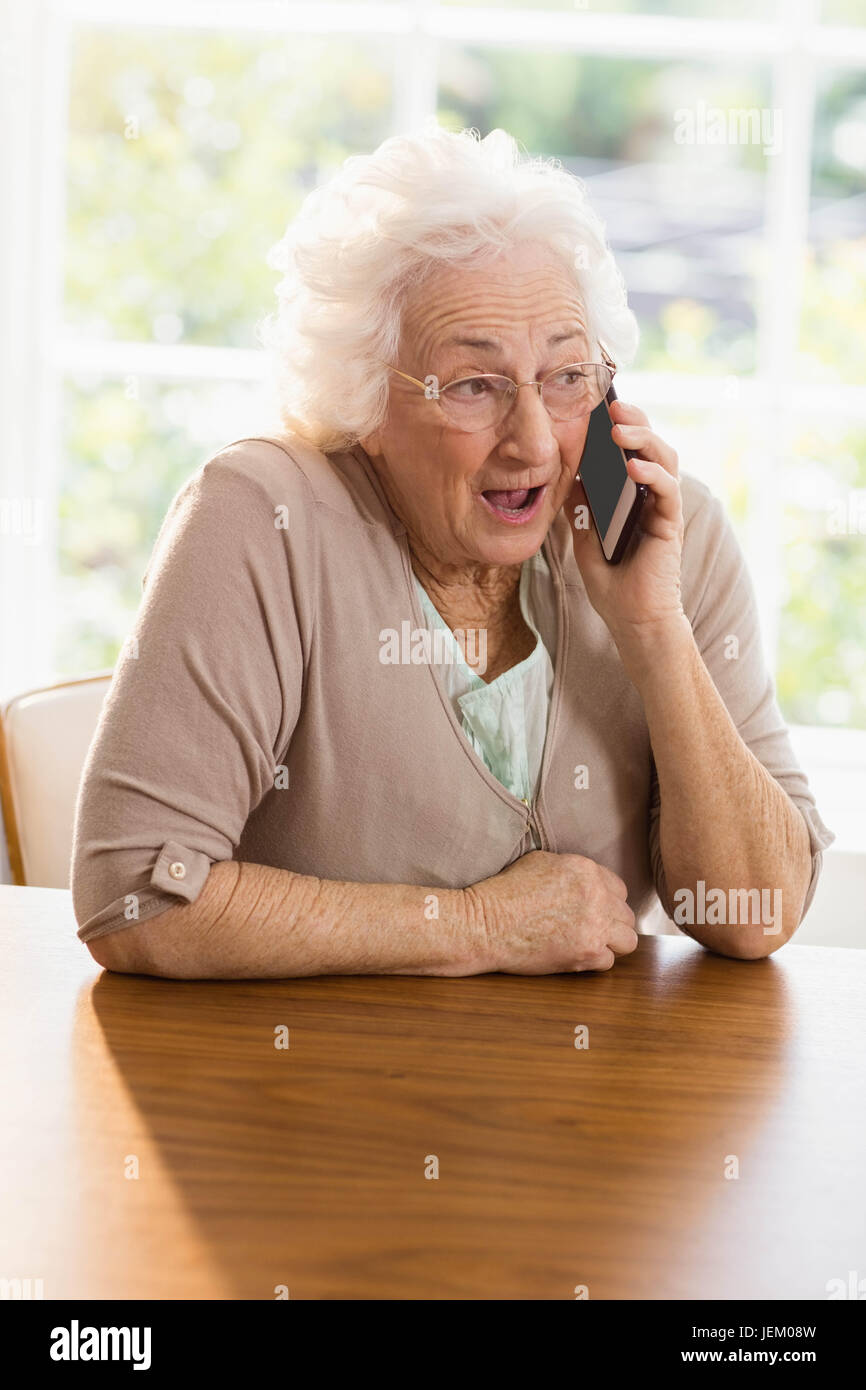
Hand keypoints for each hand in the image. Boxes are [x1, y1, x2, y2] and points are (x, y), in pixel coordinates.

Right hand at [464, 850, 637, 974]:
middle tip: (590, 930)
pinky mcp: (587, 953)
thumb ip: (572, 869)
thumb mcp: (539, 862)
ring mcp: (595, 926)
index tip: (594, 911)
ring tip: (589, 944)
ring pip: (628, 940)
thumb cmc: (504, 892)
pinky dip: (594, 961)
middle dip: (611, 923)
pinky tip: (574, 955)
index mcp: (586, 870)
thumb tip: (585, 880)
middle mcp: (597, 896)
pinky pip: (609, 962)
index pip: (619, 889)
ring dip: (611, 943)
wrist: (484, 925)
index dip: (607, 902)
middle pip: (626, 915)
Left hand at [566, 399, 685, 648]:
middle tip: (612, 408)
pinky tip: (634, 468)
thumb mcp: (585, 539)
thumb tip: (567, 474)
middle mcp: (652, 497)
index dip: (619, 427)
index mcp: (633, 496)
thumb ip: (580, 508)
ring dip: (644, 441)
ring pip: (665, 461)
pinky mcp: (671, 526)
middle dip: (634, 423)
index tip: (598, 408)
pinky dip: (653, 476)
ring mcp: (663, 510)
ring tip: (620, 430)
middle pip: (651, 447)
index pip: (630, 451)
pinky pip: (668, 492)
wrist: (632, 621)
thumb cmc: (612, 584)